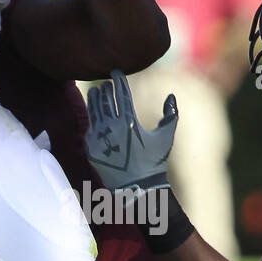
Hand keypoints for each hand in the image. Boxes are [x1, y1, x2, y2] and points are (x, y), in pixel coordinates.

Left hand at [86, 69, 176, 192]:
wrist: (138, 188)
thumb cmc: (154, 162)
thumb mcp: (165, 138)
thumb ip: (171, 115)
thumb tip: (171, 96)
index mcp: (129, 123)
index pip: (121, 94)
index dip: (118, 80)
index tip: (116, 72)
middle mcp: (111, 129)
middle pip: (104, 100)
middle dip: (105, 89)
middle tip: (106, 83)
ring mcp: (99, 139)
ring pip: (94, 112)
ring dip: (94, 99)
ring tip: (96, 91)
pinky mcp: (91, 149)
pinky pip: (90, 128)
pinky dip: (92, 118)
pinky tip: (93, 113)